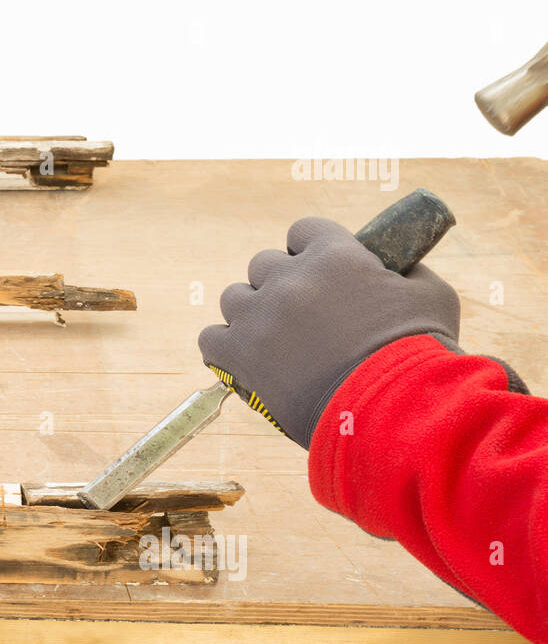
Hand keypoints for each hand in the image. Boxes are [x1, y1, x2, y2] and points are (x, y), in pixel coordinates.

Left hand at [197, 216, 460, 447]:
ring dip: (251, 315)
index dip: (309, 251)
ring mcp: (259, 315)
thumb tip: (397, 270)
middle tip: (299, 316)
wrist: (390, 412)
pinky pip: (211, 339)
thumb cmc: (418, 355)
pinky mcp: (238, 353)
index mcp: (334, 255)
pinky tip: (244, 362)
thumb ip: (408, 274)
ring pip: (234, 299)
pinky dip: (224, 349)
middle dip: (279, 285)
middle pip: (263, 265)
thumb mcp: (432, 297)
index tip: (318, 273)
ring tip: (273, 342)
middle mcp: (289, 278)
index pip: (303, 231)